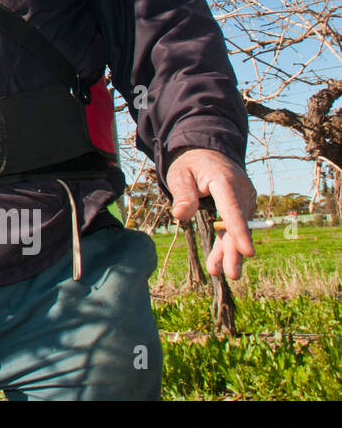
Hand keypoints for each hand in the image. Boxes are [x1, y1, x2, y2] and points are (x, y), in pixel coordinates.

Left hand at [166, 148, 256, 279]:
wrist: (207, 153)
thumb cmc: (191, 164)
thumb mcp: (179, 174)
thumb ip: (182, 194)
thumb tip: (181, 215)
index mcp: (224, 181)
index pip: (232, 208)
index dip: (238, 230)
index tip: (247, 251)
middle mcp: (240, 191)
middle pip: (238, 224)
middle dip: (235, 251)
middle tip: (231, 274)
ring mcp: (244, 200)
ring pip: (237, 230)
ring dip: (229, 252)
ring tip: (220, 273)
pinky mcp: (242, 207)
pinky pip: (235, 228)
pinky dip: (227, 244)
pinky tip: (219, 262)